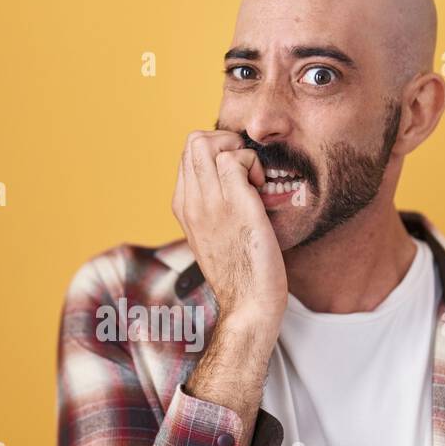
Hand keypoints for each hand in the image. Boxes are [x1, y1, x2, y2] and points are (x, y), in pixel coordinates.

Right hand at [171, 130, 286, 332]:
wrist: (248, 304)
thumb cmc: (241, 274)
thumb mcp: (216, 237)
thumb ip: (214, 209)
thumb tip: (231, 182)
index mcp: (183, 208)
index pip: (188, 155)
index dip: (216, 153)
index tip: (237, 177)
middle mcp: (190, 202)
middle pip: (193, 141)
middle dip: (225, 143)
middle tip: (246, 171)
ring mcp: (209, 203)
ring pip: (206, 141)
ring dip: (238, 150)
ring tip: (253, 179)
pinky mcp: (234, 204)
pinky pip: (234, 156)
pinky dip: (252, 162)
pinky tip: (261, 188)